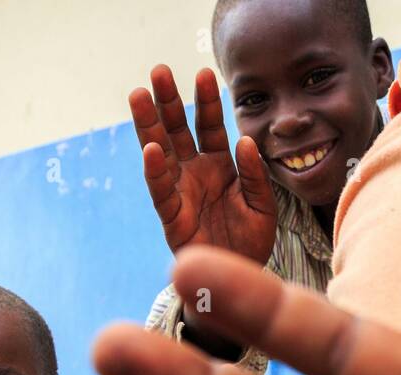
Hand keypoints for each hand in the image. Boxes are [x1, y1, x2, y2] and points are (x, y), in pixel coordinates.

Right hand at [131, 65, 276, 264]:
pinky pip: (161, 191)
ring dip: (149, 125)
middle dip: (168, 102)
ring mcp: (180, 192)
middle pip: (177, 131)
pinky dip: (155, 171)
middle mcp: (195, 173)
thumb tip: (245, 141)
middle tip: (159, 71)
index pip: (209, 126)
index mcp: (218, 166)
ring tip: (138, 95)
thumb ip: (255, 175)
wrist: (239, 278)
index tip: (204, 73)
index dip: (206, 102)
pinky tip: (150, 149)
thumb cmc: (250, 241)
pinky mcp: (172, 217)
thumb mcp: (263, 205)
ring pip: (160, 152)